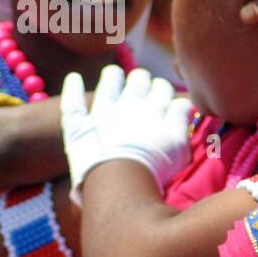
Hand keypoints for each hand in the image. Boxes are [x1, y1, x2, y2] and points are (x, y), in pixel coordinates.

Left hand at [60, 67, 193, 204]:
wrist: (120, 182)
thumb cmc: (156, 167)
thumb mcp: (180, 145)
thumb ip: (181, 119)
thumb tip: (185, 102)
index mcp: (155, 109)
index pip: (163, 87)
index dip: (164, 90)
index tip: (164, 98)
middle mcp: (129, 104)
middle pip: (139, 79)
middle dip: (142, 79)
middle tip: (142, 85)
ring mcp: (102, 113)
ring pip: (109, 82)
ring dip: (113, 76)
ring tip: (114, 74)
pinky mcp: (79, 125)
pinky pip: (73, 103)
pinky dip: (72, 88)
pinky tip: (73, 78)